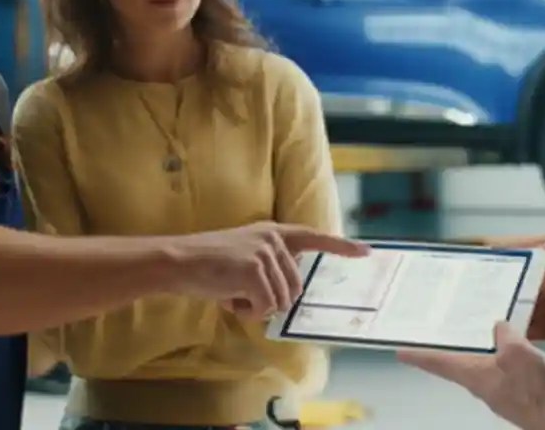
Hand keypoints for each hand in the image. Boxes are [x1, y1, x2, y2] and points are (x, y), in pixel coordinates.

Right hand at [171, 222, 368, 319]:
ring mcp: (265, 254)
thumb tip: (286, 296)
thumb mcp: (244, 256)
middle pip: (295, 288)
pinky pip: (264, 308)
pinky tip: (229, 298)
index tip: (366, 251)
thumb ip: (269, 266)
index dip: (341, 246)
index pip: (313, 237)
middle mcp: (273, 240)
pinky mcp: (254, 271)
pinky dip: (246, 311)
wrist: (178, 261)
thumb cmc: (208, 265)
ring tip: (231, 292)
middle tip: (241, 294)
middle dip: (271, 301)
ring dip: (256, 307)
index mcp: (272, 233)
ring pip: (280, 302)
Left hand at [398, 323, 544, 429]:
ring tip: (478, 327)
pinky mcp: (524, 393)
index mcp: (476, 377)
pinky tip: (513, 341)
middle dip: (449, 347)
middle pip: (459, 364)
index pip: (440, 363)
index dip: (419, 355)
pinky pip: (507, 368)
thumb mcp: (518, 354)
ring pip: (484, 365)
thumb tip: (499, 327)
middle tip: (439, 329)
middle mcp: (485, 386)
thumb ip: (505, 336)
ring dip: (479, 348)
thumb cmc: (541, 392)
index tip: (400, 351)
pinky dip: (503, 353)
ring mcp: (505, 391)